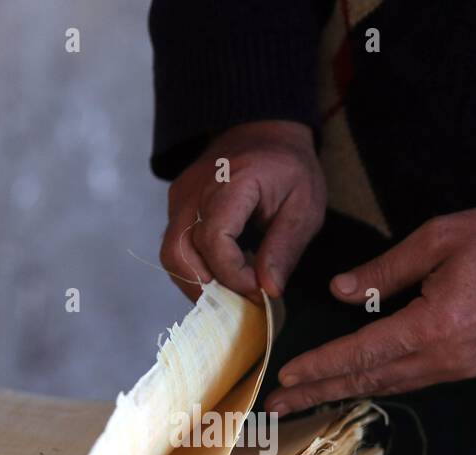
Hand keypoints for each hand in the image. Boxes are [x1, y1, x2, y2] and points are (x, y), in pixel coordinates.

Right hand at [160, 120, 325, 300]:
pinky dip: (195, 269)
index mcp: (231, 183)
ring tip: (231, 293)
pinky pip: (176, 247)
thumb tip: (268, 290)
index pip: (214, 240)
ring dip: (197, 283)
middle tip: (239, 302)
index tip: (259, 290)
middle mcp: (196, 189)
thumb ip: (285, 249)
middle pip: (179, 253)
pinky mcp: (177, 206)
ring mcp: (181, 197)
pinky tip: (222, 274)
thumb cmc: (289, 168)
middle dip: (207, 289)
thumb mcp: (305, 207)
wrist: (265, 132)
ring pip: (171, 255)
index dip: (233, 275)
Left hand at [265, 208, 475, 414]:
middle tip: (277, 406)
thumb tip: (340, 291)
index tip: (286, 377)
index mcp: (433, 327)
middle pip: (368, 381)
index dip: (320, 366)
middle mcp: (443, 359)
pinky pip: (411, 381)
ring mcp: (458, 368)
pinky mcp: (468, 366)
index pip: (361, 353)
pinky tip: (355, 383)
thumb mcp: (439, 239)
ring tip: (305, 399)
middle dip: (319, 392)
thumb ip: (385, 269)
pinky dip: (376, 384)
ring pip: (389, 385)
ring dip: (345, 392)